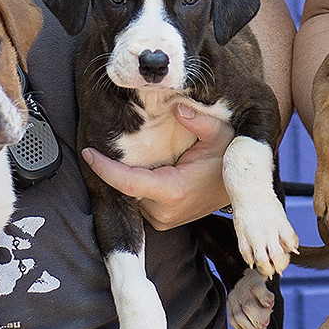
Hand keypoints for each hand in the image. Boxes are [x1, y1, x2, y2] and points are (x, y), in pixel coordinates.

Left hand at [83, 101, 234, 231]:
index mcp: (173, 191)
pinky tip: (144, 166)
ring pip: (132, 195)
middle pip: (126, 188)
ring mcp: (163, 219)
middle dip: (116, 166)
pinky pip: (140, 201)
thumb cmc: (230, 161)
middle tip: (105, 142)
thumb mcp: (221, 134)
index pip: (127, 183)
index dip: (104, 168)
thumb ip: (199, 120)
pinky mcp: (163, 220)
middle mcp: (163, 211)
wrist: (241, 191)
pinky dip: (138, 184)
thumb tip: (177, 108)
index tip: (88, 152)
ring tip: (134, 153)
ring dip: (128, 176)